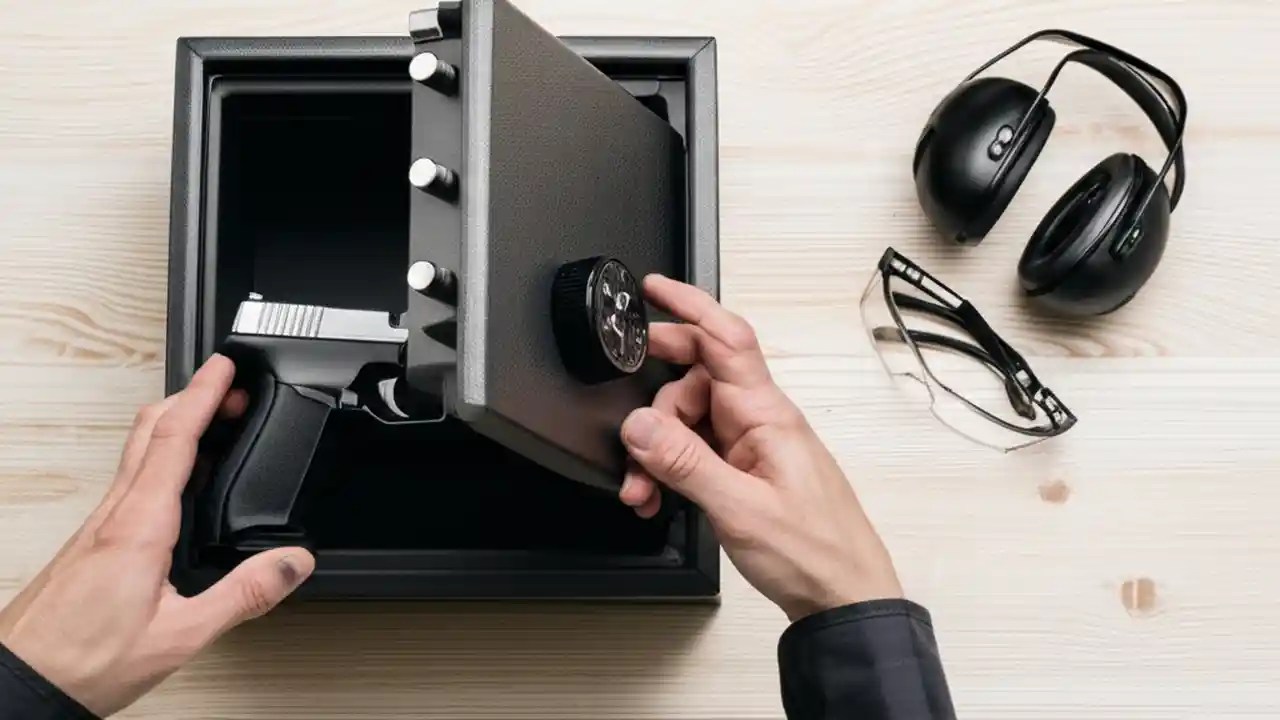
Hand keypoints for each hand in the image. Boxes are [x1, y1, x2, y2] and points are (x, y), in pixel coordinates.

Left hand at [0, 355, 314, 716]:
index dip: (201, 394)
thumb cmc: (83, 662)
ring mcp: (96, 527)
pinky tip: (179, 488)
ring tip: (213, 429)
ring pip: (136, 456)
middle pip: (149, 432)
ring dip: (175, 429)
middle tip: (227, 390)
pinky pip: (128, 484)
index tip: (223, 367)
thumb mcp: (181, 635)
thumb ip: (244, 595)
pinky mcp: (90, 544)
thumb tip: (294, 562)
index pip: (174, 439)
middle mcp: (112, 517)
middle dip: (190, 399)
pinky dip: (160, 463)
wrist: (20, 684)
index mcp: (138, 527)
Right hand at [618, 276, 902, 620]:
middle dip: (653, 397)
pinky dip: (670, 469)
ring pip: (689, 420)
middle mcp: (760, 420)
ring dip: (656, 448)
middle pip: (695, 378)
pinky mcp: (747, 470)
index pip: (726, 339)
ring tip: (642, 489)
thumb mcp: (739, 508)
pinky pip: (698, 451)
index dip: (689, 305)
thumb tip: (639, 425)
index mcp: (767, 414)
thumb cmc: (814, 552)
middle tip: (623, 411)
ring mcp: (753, 445)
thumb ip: (684, 462)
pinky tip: (657, 496)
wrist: (844, 598)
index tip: (652, 288)